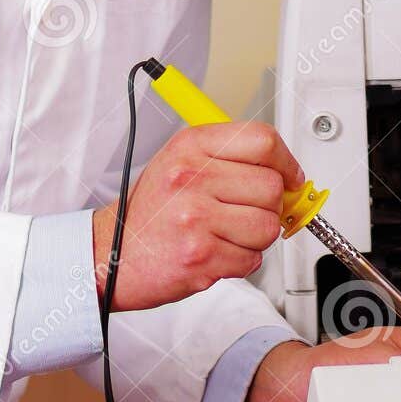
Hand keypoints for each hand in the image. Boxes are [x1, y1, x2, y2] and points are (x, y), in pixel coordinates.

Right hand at [93, 121, 304, 312]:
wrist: (110, 255)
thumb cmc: (150, 212)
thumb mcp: (180, 162)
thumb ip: (229, 158)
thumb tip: (284, 172)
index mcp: (190, 146)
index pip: (263, 140)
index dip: (286, 162)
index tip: (290, 177)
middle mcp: (192, 177)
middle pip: (272, 187)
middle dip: (267, 206)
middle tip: (244, 212)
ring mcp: (196, 218)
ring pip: (267, 227)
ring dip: (254, 237)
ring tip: (224, 234)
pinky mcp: (201, 258)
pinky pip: (251, 260)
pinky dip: (239, 261)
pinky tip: (214, 253)